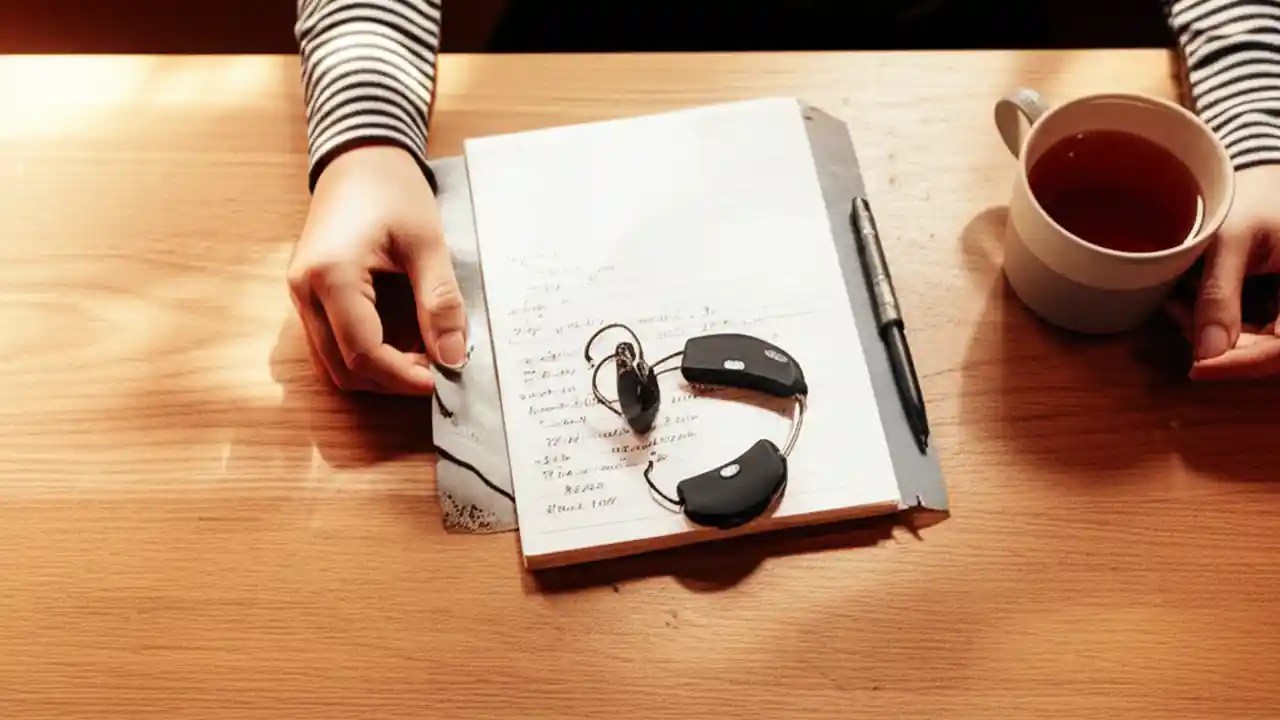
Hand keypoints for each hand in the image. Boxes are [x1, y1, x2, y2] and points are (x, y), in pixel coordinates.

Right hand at [287, 144, 466, 394]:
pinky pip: (330, 346)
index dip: (404, 376)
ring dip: (378, 373)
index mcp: (331, 275)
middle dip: (391, 380)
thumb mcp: (428, 242)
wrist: (359, 158)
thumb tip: (453, 356)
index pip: (363, 352)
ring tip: (423, 356)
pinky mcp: (307, 297)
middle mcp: (304, 291)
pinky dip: (364, 357)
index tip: (443, 379)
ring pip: (332, 364)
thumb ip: (440, 301)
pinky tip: (401, 343)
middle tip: (438, 369)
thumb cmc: (393, 191)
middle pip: (343, 369)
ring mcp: (299, 297)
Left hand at [1188, 164, 1279, 379]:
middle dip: (1220, 348)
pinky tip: (1187, 303)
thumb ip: (1220, 295)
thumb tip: (1206, 355)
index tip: (1198, 368)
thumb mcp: (1231, 240)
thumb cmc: (1253, 199)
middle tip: (1178, 318)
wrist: (1262, 183)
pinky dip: (1218, 324)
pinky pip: (1255, 331)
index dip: (1242, 364)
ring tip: (1177, 303)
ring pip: (1259, 345)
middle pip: (1271, 352)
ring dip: (1214, 336)